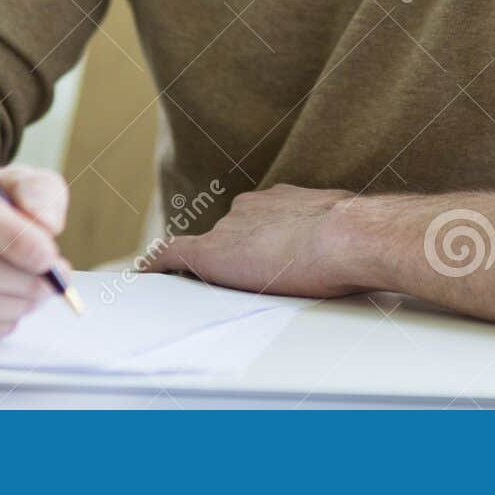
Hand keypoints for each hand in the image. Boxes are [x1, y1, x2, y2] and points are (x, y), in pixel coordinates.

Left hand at [145, 183, 368, 298]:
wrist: (344, 237)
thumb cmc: (353, 237)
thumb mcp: (341, 229)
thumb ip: (329, 234)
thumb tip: (348, 247)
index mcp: (281, 201)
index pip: (258, 223)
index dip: (257, 242)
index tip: (261, 257)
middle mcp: (249, 208)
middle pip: (231, 236)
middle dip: (238, 258)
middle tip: (256, 284)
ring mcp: (229, 228)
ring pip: (210, 251)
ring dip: (215, 270)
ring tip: (224, 294)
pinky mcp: (211, 252)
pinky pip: (171, 255)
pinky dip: (155, 263)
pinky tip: (142, 273)